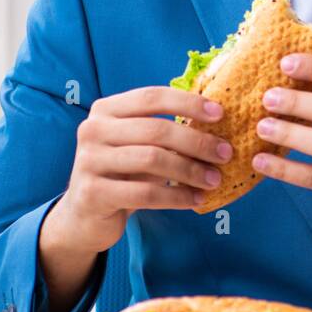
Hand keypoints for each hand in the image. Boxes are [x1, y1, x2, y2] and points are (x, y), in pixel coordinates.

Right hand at [52, 86, 233, 253]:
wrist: (86, 215)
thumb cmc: (123, 172)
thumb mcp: (138, 144)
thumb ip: (165, 129)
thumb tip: (218, 121)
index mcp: (106, 109)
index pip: (152, 96)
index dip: (188, 103)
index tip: (220, 114)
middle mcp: (93, 130)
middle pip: (156, 129)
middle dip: (197, 142)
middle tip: (225, 153)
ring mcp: (89, 161)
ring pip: (152, 160)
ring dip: (190, 171)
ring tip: (214, 179)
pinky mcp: (92, 193)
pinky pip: (145, 193)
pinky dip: (176, 197)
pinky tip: (196, 199)